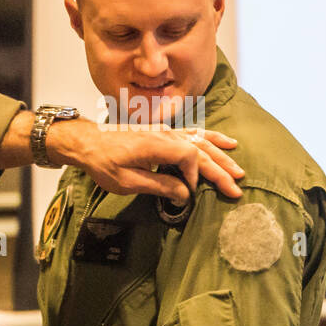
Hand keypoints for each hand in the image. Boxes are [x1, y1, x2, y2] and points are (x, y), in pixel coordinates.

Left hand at [48, 119, 243, 204]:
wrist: (87, 141)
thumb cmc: (102, 162)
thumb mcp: (126, 181)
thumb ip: (158, 186)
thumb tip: (185, 194)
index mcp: (156, 144)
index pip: (188, 156)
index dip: (195, 175)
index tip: (191, 191)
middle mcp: (165, 134)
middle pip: (200, 150)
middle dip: (220, 170)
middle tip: (236, 188)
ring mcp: (166, 132)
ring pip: (201, 142)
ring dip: (221, 156)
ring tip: (238, 169)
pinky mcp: (165, 133)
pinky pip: (194, 134)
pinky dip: (211, 139)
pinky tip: (226, 143)